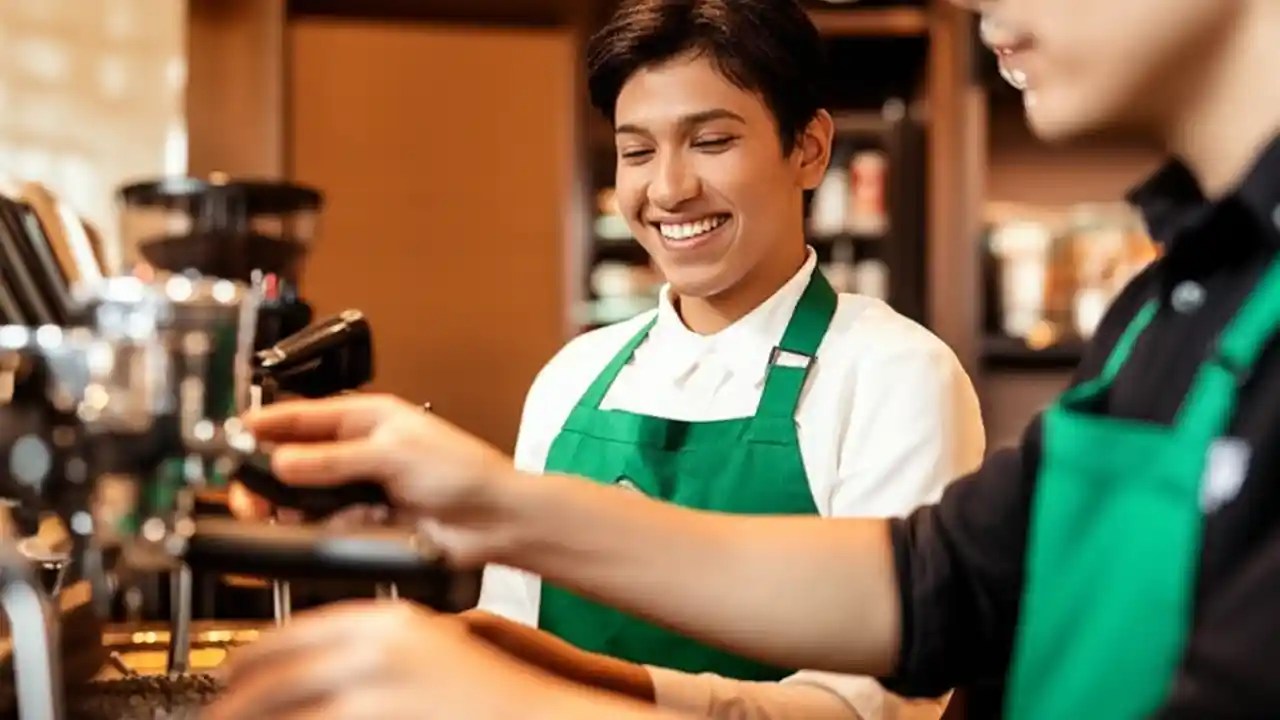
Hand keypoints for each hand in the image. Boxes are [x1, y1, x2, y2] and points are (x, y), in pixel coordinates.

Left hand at [205, 601, 669, 719]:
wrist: (537, 714)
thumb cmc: (491, 688)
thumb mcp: (432, 645)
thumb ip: (376, 647)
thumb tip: (320, 666)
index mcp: (380, 620)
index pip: (283, 638)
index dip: (244, 664)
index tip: (230, 679)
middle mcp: (366, 650)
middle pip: (265, 677)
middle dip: (231, 702)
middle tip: (218, 714)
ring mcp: (364, 692)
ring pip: (274, 710)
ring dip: (245, 719)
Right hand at [232, 393, 520, 564]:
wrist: (493, 520)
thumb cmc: (464, 472)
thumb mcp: (394, 455)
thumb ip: (335, 460)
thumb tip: (284, 463)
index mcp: (366, 417)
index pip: (303, 415)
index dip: (266, 424)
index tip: (235, 434)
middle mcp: (358, 450)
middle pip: (294, 459)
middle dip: (270, 476)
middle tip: (251, 494)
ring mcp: (360, 487)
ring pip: (305, 497)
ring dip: (296, 507)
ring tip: (282, 515)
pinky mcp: (365, 522)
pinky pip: (327, 526)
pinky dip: (328, 530)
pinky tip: (341, 528)